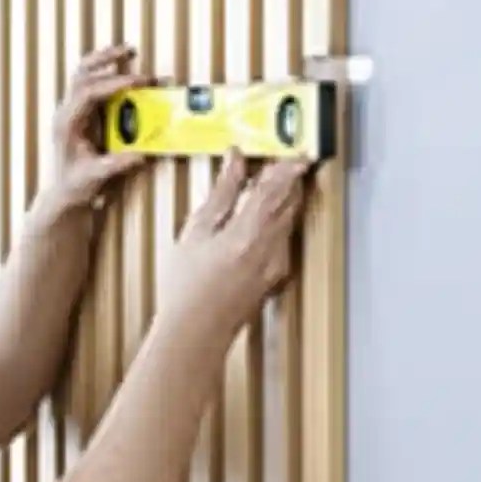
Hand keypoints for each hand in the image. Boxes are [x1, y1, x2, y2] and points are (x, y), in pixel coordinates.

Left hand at [47, 44, 155, 212]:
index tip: (138, 82)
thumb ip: (116, 166)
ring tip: (126, 50)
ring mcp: (69, 109)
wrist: (64, 191)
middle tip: (131, 50)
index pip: (88, 94)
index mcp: (67, 124)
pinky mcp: (77, 110)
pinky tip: (119, 65)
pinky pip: (87, 82)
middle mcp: (65, 112)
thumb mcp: (96, 177)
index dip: (113, 84)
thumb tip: (141, 155)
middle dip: (106, 60)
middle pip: (81, 75)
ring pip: (81, 73)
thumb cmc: (78, 185)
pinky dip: (103, 70)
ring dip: (103, 59)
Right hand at [156, 148, 309, 334]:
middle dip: (290, 179)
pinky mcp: (274, 275)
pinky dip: (278, 220)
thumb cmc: (187, 286)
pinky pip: (283, 237)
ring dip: (285, 199)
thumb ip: (221, 192)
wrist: (195, 331)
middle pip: (290, 202)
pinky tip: (260, 217)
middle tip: (284, 161)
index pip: (278, 188)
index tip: (293, 150)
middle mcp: (270, 248)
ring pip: (289, 219)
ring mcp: (276, 264)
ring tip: (271, 184)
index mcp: (249, 232)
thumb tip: (234, 162)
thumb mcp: (197, 230)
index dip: (288, 165)